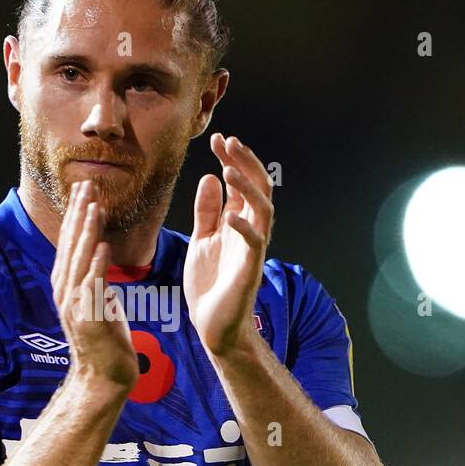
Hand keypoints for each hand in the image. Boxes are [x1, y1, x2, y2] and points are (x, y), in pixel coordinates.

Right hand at [51, 180, 138, 393]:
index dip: (76, 216)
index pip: (70, 243)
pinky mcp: (87, 319)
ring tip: (94, 206)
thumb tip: (99, 254)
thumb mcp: (98, 302)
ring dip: (86, 232)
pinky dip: (96, 265)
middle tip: (87, 185)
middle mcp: (65, 292)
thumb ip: (95, 278)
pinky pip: (92, 286)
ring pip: (79, 261)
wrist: (103, 378)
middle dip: (79, 214)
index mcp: (67, 286)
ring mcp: (74, 306)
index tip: (85, 191)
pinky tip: (101, 246)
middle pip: (71, 246)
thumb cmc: (105, 341)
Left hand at [183, 133, 273, 357]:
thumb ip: (207, 211)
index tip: (218, 139)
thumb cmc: (209, 284)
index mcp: (237, 223)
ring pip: (262, 211)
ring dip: (247, 188)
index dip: (232, 160)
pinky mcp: (249, 271)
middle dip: (245, 163)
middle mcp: (249, 232)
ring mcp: (251, 250)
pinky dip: (244, 227)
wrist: (212, 326)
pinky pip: (255, 244)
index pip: (242, 183)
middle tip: (229, 142)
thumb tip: (210, 177)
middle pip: (258, 189)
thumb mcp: (202, 240)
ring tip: (228, 169)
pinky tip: (230, 215)